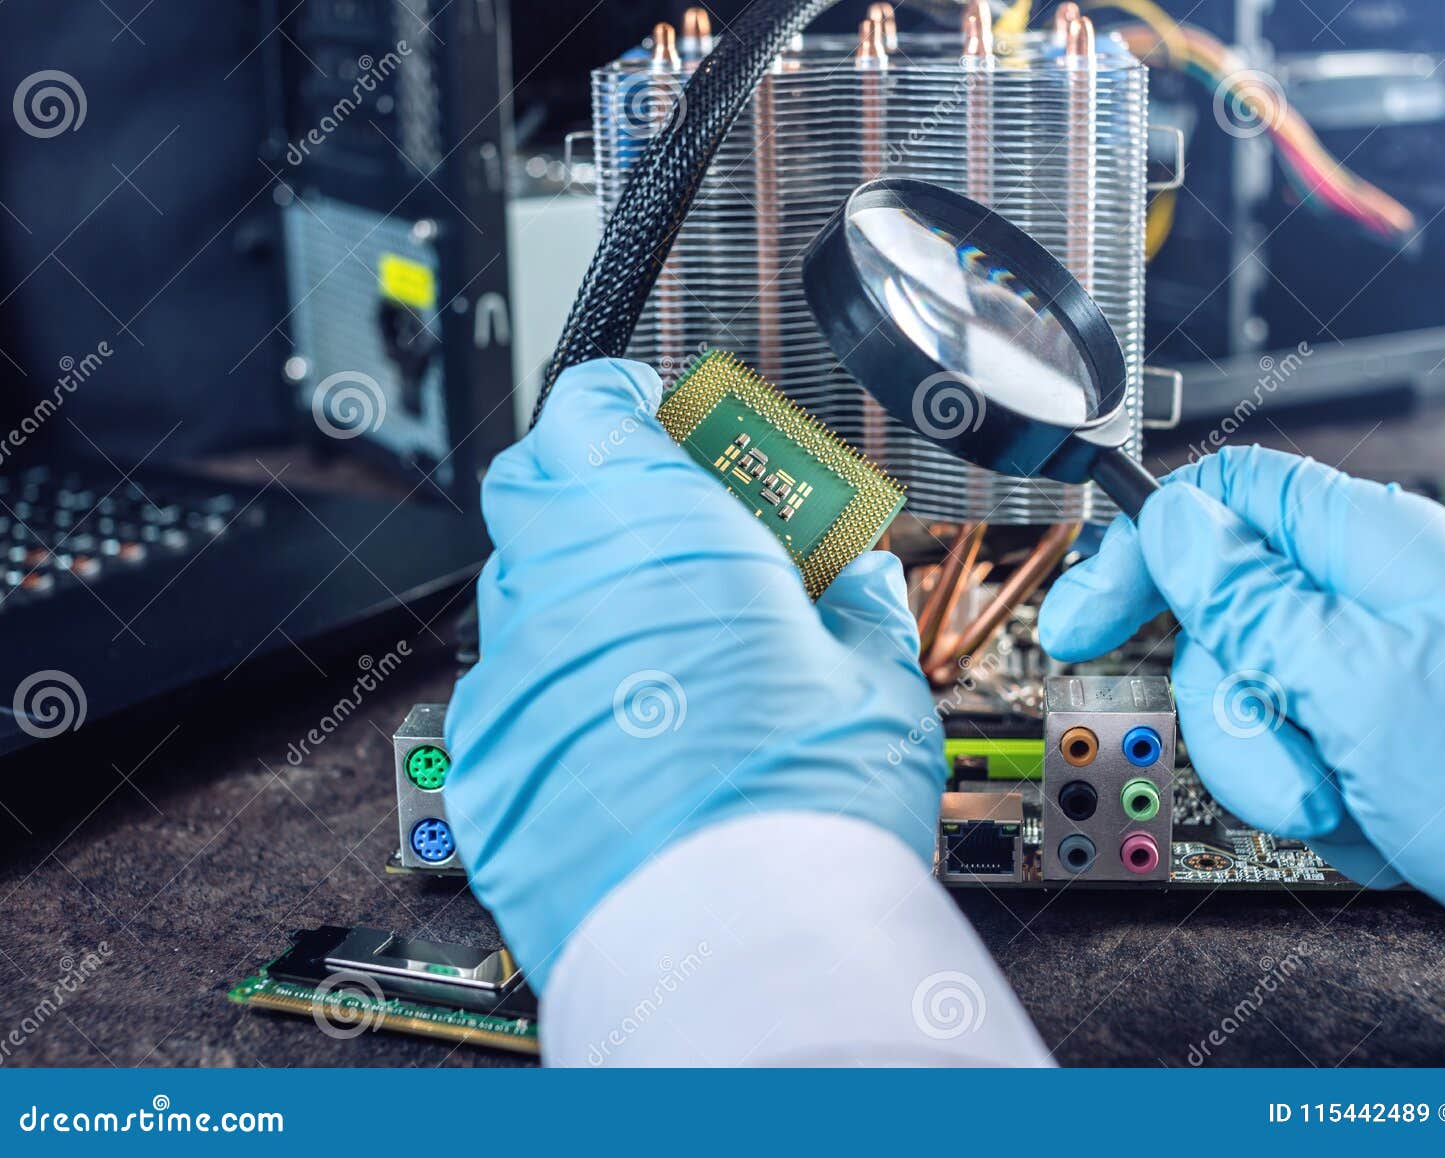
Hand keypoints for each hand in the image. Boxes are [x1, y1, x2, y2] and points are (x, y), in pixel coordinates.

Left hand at [443, 359, 945, 987]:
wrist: (731, 945)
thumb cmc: (804, 800)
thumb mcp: (874, 676)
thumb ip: (859, 608)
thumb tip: (859, 582)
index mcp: (654, 525)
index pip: (595, 402)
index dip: (630, 399)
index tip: (667, 416)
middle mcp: (560, 584)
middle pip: (539, 482)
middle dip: (595, 481)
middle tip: (675, 523)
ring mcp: (511, 674)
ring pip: (523, 589)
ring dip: (582, 588)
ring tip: (666, 643)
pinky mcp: (488, 759)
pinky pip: (513, 690)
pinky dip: (561, 687)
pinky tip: (628, 731)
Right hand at [1040, 445, 1444, 981]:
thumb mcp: (1357, 683)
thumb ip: (1249, 600)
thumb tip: (1174, 526)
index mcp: (1366, 547)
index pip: (1219, 503)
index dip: (1142, 555)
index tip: (1086, 621)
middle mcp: (1366, 599)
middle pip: (1220, 624)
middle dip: (1235, 711)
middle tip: (1293, 758)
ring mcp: (1372, 671)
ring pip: (1249, 703)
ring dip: (1279, 770)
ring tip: (1351, 802)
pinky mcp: (1378, 737)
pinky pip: (1293, 757)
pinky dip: (1323, 804)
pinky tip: (1383, 821)